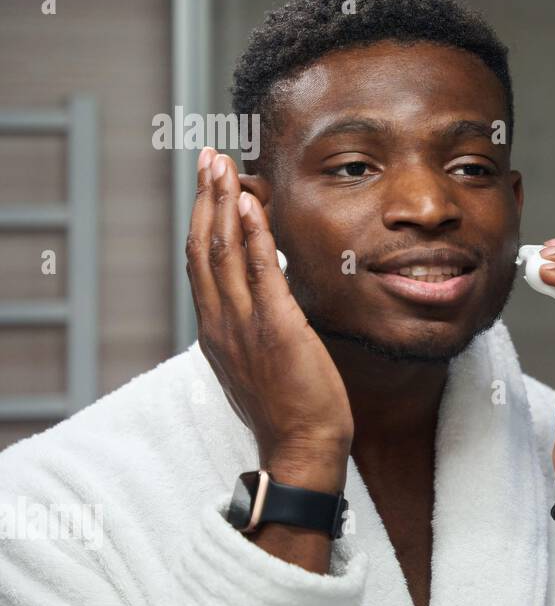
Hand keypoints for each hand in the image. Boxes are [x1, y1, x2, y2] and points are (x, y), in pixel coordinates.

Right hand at [185, 146, 352, 488]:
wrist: (303, 448)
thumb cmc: (291, 409)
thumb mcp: (262, 361)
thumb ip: (255, 327)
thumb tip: (266, 298)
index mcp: (216, 330)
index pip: (200, 263)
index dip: (201, 219)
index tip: (207, 184)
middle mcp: (221, 323)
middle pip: (203, 247)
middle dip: (205, 198)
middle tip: (208, 158)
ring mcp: (244, 325)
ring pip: (223, 252)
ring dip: (222, 203)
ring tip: (223, 165)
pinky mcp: (276, 328)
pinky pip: (260, 271)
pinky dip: (253, 234)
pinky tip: (251, 202)